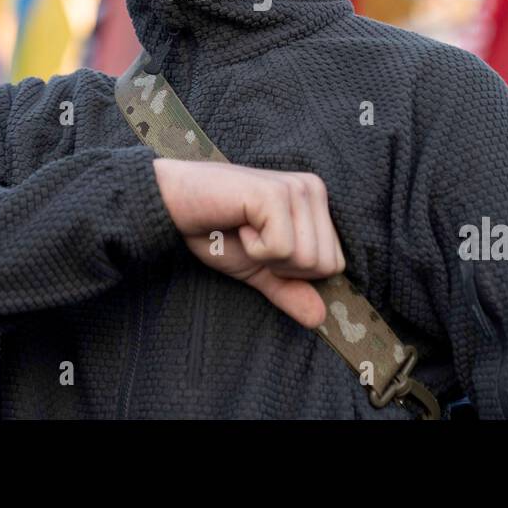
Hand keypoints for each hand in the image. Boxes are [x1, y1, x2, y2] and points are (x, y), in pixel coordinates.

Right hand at [152, 157, 344, 328]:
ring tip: (245, 230)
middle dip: (282, 267)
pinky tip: (239, 224)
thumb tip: (319, 319)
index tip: (263, 246)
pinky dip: (254, 248)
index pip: (333, 264)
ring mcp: (295, 189)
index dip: (294, 272)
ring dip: (266, 257)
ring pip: (306, 259)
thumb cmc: (215, 231)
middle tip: (252, 239)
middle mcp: (313, 189)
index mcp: (316, 202)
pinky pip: (281, 248)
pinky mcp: (275, 194)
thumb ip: (289, 289)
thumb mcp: (258, 268)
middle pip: (324, 265)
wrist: (173, 205)